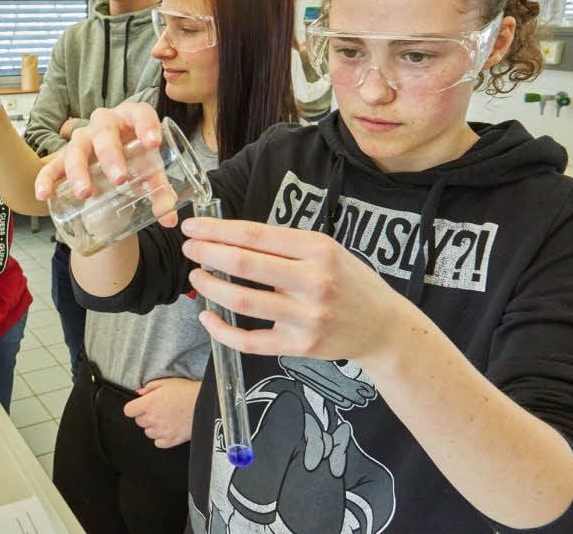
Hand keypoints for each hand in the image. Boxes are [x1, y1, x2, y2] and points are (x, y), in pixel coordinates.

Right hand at [33, 102, 179, 226]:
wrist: (113, 163)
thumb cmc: (136, 160)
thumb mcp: (151, 173)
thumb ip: (161, 193)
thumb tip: (169, 218)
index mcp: (130, 119)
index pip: (139, 113)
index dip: (146, 125)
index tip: (153, 144)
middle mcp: (104, 124)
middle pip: (104, 131)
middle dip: (110, 155)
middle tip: (120, 179)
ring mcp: (82, 139)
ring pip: (76, 147)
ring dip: (79, 170)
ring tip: (86, 194)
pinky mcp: (64, 157)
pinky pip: (51, 165)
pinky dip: (46, 178)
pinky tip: (44, 195)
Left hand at [122, 377, 199, 447]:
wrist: (206, 404)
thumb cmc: (187, 391)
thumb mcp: (166, 382)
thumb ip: (149, 387)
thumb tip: (138, 393)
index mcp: (149, 403)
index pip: (128, 411)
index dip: (134, 408)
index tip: (140, 406)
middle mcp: (153, 419)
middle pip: (139, 422)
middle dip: (145, 415)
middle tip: (158, 409)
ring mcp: (162, 431)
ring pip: (148, 432)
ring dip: (153, 426)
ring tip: (165, 418)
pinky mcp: (171, 440)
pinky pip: (158, 442)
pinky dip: (161, 437)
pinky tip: (169, 428)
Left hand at [181, 218, 416, 363]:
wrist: (383, 327)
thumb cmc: (349, 281)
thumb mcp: (326, 250)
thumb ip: (284, 246)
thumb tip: (228, 237)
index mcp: (318, 249)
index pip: (255, 235)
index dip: (217, 230)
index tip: (192, 226)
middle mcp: (313, 281)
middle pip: (244, 264)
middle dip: (208, 253)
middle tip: (189, 249)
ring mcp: (306, 317)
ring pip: (242, 301)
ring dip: (210, 287)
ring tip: (197, 277)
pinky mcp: (299, 346)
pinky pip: (250, 341)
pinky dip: (221, 330)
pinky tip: (207, 317)